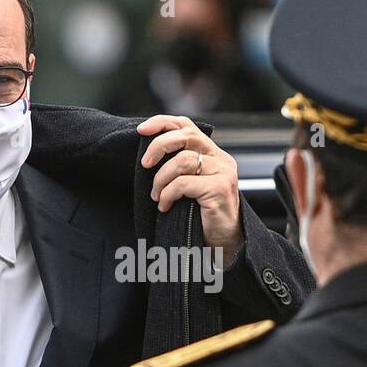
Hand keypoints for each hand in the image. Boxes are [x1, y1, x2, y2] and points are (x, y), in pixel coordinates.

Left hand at [138, 114, 242, 264]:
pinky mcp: (219, 188)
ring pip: (182, 161)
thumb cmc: (203, 216)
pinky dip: (168, 194)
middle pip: (186, 136)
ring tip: (157, 195)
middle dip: (159, 146)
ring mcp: (223, 173)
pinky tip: (165, 206)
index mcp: (214, 154)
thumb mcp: (190, 185)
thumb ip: (179, 167)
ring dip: (161, 179)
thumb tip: (149, 155)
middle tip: (144, 165)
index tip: (141, 130)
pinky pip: (183, 183)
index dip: (163, 123)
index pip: (187, 126)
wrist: (224, 243)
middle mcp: (221, 159)